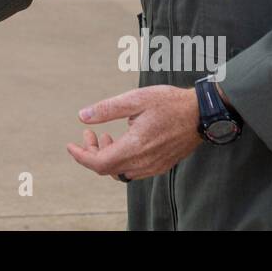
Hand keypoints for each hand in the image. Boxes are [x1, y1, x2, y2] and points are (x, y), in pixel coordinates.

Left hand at [66, 85, 201, 180]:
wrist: (201, 113)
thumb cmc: (169, 102)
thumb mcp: (135, 99)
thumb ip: (107, 109)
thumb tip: (82, 116)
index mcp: (135, 147)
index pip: (99, 163)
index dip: (81, 156)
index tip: (70, 145)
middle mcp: (144, 162)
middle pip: (107, 169)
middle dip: (91, 154)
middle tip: (88, 134)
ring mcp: (153, 166)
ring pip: (120, 171)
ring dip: (107, 156)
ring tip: (105, 136)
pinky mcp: (161, 165)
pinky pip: (133, 170)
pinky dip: (121, 159)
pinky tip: (123, 140)